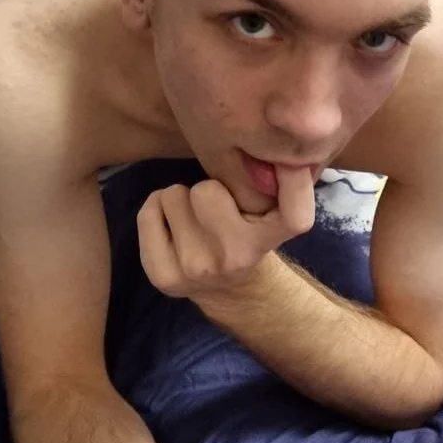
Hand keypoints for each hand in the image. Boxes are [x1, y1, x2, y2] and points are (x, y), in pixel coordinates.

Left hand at [137, 166, 314, 301]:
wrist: (231, 291)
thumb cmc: (251, 234)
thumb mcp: (275, 211)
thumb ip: (280, 179)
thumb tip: (277, 152)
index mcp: (272, 238)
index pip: (295, 212)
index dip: (295, 181)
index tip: (285, 167)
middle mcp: (237, 257)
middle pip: (206, 189)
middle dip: (208, 189)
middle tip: (217, 208)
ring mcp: (197, 269)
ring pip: (173, 196)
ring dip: (181, 200)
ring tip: (197, 219)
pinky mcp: (164, 276)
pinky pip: (147, 214)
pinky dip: (156, 211)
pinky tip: (174, 227)